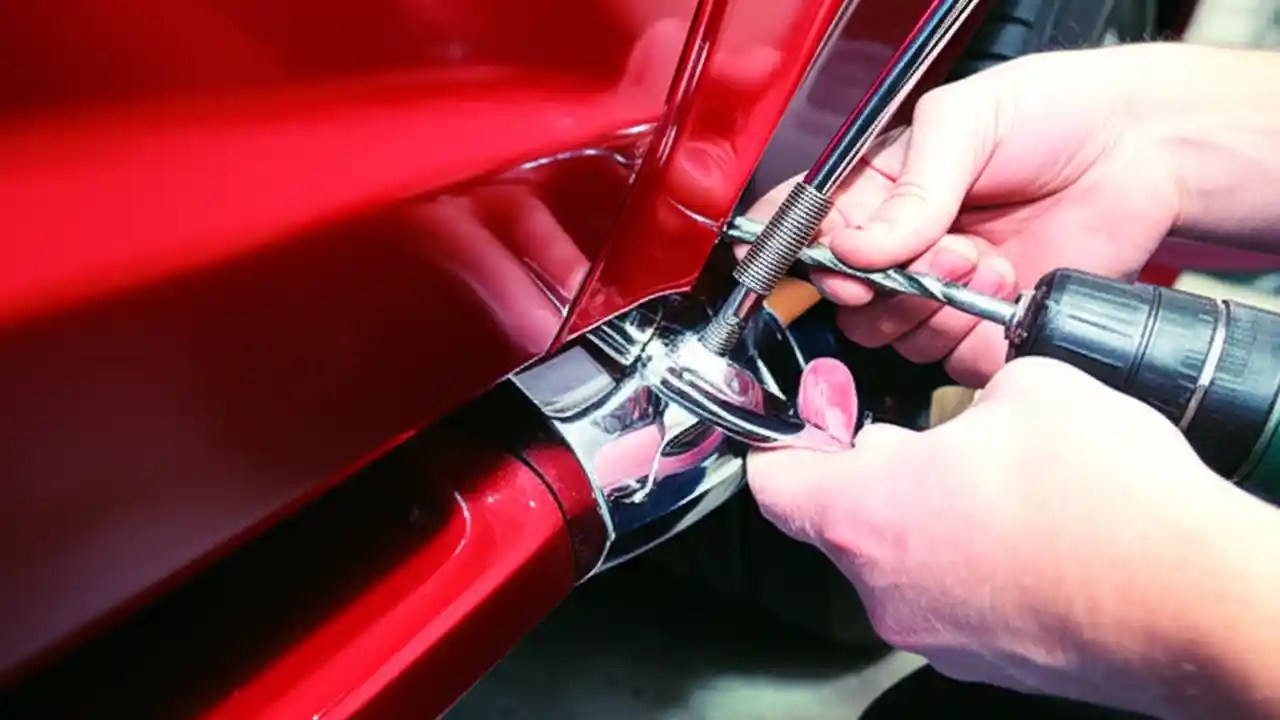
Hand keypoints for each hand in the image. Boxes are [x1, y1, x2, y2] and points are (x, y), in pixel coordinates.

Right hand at [751, 47, 1183, 385]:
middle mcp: (898, 247)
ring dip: (938, 306)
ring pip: (894, 338)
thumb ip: (909, 188)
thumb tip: (854, 248)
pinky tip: (1011, 283)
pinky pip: (953, 363)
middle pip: (848, 304)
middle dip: (892, 287)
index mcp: (874, 191)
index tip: (840, 264)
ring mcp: (938, 291)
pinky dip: (976, 335)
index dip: (808, 259)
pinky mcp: (984, 329)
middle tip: (947, 249)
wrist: (1140, 148)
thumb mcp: (966, 123)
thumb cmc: (1049, 114)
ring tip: (988, 259)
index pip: (806, 233)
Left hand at [751, 357, 1279, 717]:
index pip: (774, 483)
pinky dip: (971, 564)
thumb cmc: (1106, 500)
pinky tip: (1032, 534)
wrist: (1193, 599)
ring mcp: (932, 635)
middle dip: (874, 477)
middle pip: (840, 523)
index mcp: (866, 514)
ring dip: (929, 520)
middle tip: (925, 443)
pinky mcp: (983, 661)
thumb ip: (972, 392)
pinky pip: (950, 599)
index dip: (784, 443)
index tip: (809, 423)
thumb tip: (979, 408)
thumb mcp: (1029, 388)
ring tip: (998, 488)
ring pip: (899, 562)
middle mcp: (883, 588)